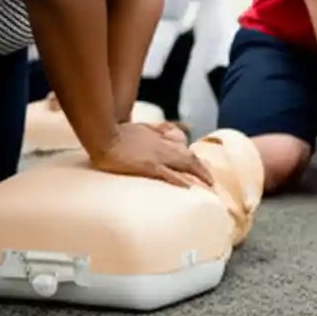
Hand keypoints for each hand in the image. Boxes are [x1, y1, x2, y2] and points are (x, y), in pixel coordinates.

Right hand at [91, 122, 213, 187]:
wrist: (105, 136)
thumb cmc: (121, 133)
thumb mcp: (146, 127)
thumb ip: (164, 128)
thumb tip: (184, 128)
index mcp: (164, 140)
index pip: (187, 152)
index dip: (198, 163)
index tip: (206, 174)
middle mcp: (165, 148)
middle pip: (190, 160)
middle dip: (203, 172)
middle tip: (212, 185)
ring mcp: (158, 157)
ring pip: (184, 166)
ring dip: (198, 176)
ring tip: (208, 188)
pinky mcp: (148, 166)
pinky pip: (168, 174)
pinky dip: (179, 180)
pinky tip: (188, 187)